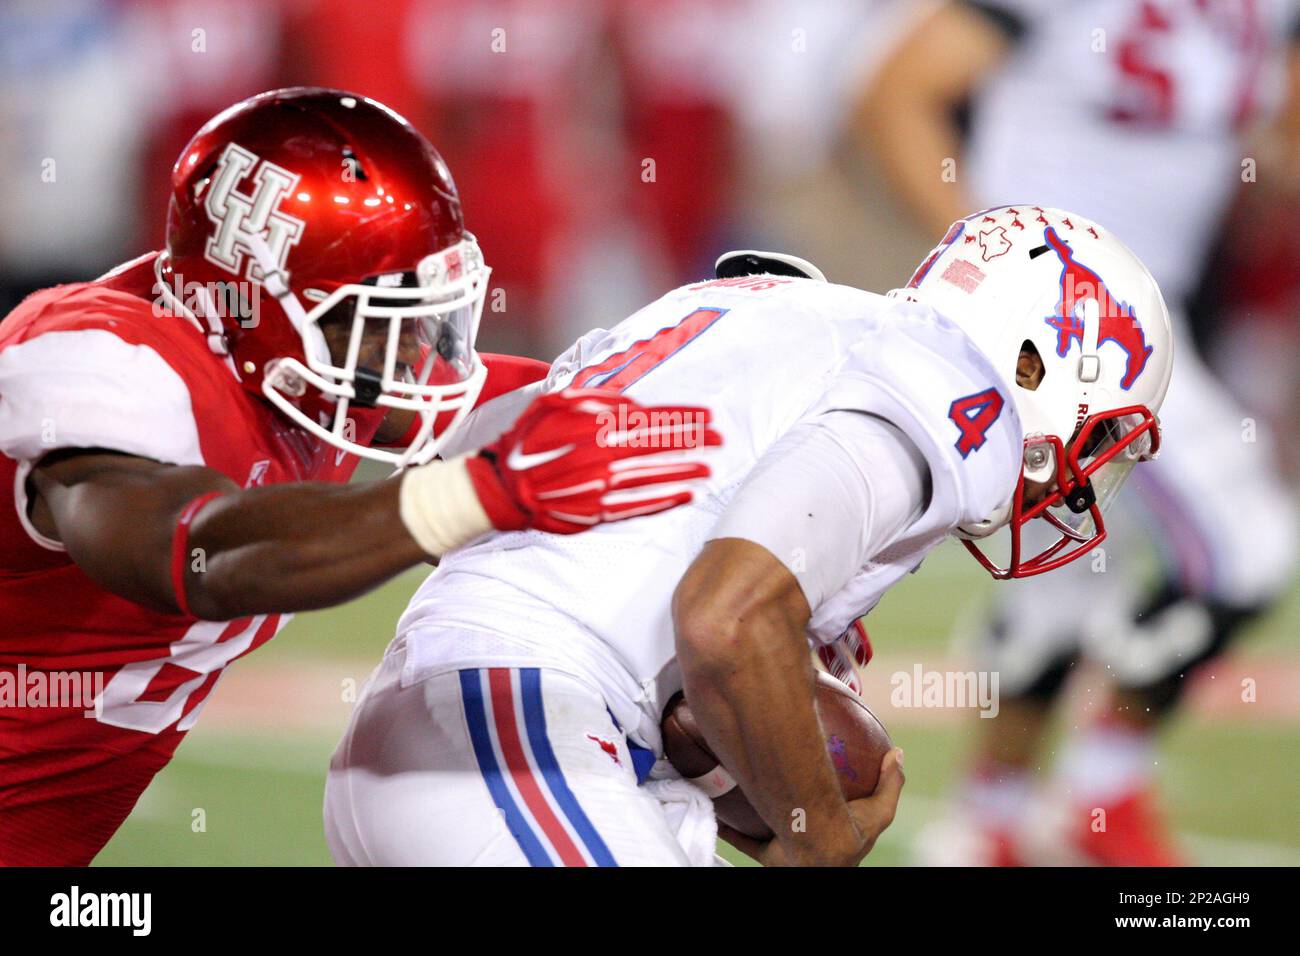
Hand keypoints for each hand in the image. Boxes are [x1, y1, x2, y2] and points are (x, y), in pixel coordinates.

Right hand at [466, 387, 720, 533]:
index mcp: (592, 425)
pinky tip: (686, 496)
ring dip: (684, 472)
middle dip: (693, 442)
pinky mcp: (595, 512)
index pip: (649, 418)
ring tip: (710, 470)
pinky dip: (664, 501)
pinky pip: (638, 506)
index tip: (709, 416)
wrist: (501, 487)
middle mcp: (600, 454)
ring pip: (652, 476)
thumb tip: (635, 403)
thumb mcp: (556, 404)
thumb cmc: (528, 440)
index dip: (682, 417)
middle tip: (721, 440)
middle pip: (658, 446)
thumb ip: (597, 401)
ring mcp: (599, 486)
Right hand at [718, 748, 904, 866]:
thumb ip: (892, 781)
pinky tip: (719, 811)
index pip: (831, 827)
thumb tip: (896, 752)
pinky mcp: (767, 857)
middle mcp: (807, 846)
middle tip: (775, 781)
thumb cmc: (850, 830)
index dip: (828, 813)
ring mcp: (785, 852)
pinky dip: (731, 828)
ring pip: (767, 831)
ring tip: (745, 792)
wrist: (819, 848)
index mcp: (834, 841)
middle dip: (786, 811)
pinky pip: (744, 841)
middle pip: (794, 827)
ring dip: (757, 817)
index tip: (821, 791)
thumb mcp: (881, 808)